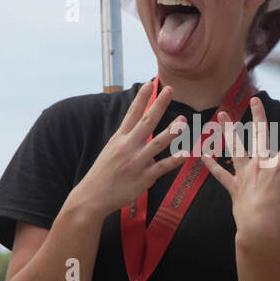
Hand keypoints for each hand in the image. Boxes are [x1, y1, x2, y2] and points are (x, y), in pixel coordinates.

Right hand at [71, 80, 188, 217]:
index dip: (141, 97)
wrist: (92, 197)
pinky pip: (162, 167)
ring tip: (183, 120)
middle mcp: (128, 146)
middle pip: (147, 122)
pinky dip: (175, 161)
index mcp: (120, 138)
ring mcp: (137, 161)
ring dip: (172, 131)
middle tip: (170, 90)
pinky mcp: (144, 177)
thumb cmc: (103, 173)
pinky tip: (186, 154)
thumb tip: (141, 132)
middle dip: (159, 104)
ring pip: (158, 143)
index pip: (132, 113)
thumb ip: (127, 139)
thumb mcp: (111, 150)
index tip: (150, 83)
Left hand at [202, 98, 279, 243]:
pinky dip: (211, 165)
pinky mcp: (234, 186)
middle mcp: (262, 165)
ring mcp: (246, 174)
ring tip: (221, 117)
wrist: (261, 229)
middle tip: (254, 100)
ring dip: (229, 131)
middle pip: (260, 135)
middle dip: (258, 115)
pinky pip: (221, 174)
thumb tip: (277, 182)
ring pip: (236, 147)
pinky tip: (202, 155)